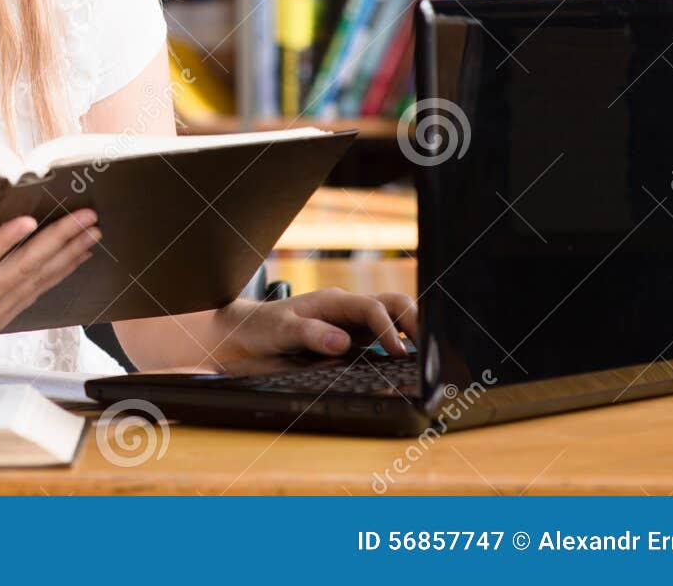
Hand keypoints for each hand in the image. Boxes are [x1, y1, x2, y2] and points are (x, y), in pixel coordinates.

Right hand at [0, 209, 101, 383]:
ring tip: (95, 229)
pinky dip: (63, 271)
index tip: (28, 220)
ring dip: (70, 252)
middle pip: (27, 266)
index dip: (5, 240)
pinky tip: (81, 254)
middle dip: (60, 239)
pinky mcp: (5, 316)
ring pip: (41, 278)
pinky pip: (40, 290)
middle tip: (86, 215)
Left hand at [204, 288, 417, 371]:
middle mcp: (348, 312)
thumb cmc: (259, 328)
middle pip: (394, 306)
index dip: (388, 328)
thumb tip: (342, 342)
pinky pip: (382, 345)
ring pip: (394, 322)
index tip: (397, 352)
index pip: (372, 308)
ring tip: (429, 359)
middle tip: (431, 351)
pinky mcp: (352, 347)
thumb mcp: (279, 330)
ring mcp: (352, 328)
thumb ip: (309, 334)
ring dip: (412, 334)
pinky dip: (399, 352)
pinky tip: (408, 369)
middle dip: (416, 322)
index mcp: (333, 302)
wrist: (241, 338)